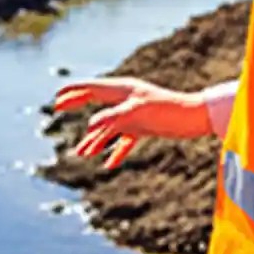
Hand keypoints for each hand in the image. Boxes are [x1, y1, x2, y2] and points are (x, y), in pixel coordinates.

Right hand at [52, 77, 213, 168]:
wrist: (196, 117)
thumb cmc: (168, 111)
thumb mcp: (137, 114)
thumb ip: (113, 119)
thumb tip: (90, 126)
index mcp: (122, 90)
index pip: (91, 89)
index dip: (72, 93)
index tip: (56, 98)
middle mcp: (125, 99)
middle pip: (95, 102)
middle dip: (76, 106)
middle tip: (58, 109)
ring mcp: (134, 113)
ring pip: (108, 126)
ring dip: (94, 139)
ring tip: (81, 153)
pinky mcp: (144, 126)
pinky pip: (124, 140)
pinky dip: (115, 151)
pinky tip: (108, 164)